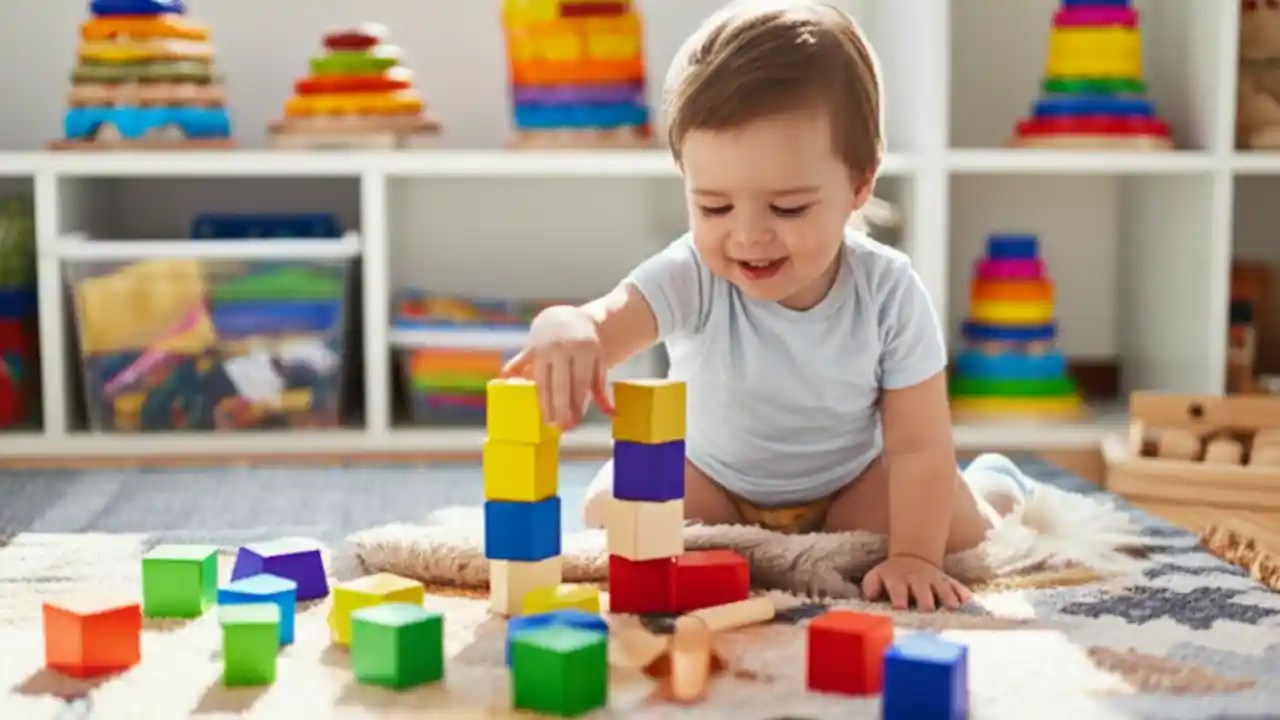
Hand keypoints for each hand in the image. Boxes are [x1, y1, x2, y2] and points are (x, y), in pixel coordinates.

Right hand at [501, 305, 614, 429]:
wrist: (567, 318)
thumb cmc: (585, 346)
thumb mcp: (598, 361)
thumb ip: (601, 386)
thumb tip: (610, 413)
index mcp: (585, 349)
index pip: (580, 381)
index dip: (577, 403)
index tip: (575, 422)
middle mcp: (564, 346)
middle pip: (561, 383)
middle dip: (561, 407)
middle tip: (562, 427)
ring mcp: (545, 346)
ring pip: (542, 379)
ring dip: (544, 402)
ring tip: (548, 421)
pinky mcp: (530, 346)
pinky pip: (521, 361)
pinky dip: (514, 371)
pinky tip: (508, 382)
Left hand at [861, 554, 971, 611]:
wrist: (912, 558)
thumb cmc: (891, 575)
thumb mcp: (875, 576)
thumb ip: (870, 586)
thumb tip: (870, 597)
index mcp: (898, 579)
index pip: (898, 589)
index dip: (899, 599)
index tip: (901, 608)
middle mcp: (918, 580)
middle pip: (923, 590)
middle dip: (925, 601)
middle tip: (928, 610)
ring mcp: (935, 580)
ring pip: (943, 588)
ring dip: (947, 597)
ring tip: (953, 607)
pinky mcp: (948, 581)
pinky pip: (958, 586)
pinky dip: (962, 593)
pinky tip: (967, 601)